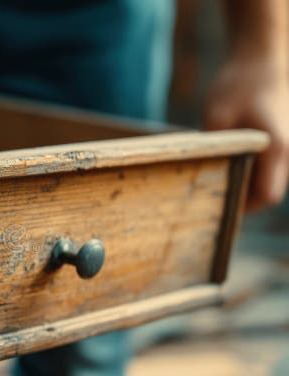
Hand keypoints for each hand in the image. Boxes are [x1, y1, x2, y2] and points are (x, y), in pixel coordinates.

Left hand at [205, 58, 288, 210]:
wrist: (260, 58)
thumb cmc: (238, 83)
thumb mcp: (216, 116)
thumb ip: (216, 147)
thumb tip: (203, 175)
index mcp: (276, 148)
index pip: (266, 195)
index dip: (243, 207)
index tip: (215, 209)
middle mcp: (288, 150)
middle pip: (268, 192)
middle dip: (241, 200)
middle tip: (207, 201)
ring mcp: (286, 146)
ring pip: (267, 180)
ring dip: (245, 185)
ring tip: (212, 183)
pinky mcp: (279, 141)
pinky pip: (266, 167)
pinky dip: (248, 172)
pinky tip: (223, 166)